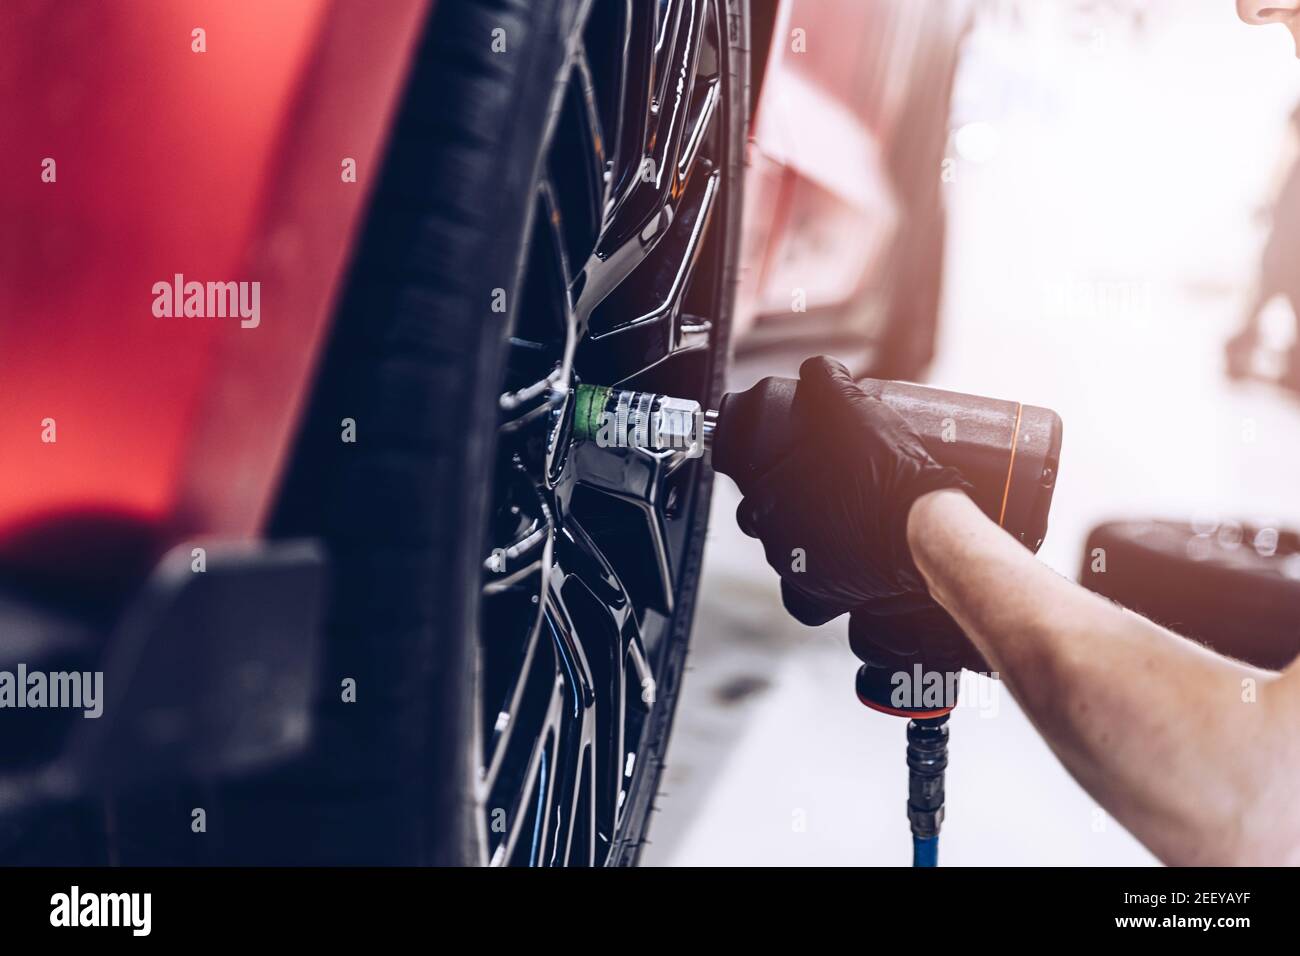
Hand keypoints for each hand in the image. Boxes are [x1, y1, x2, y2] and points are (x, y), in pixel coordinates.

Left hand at [734, 356, 971, 626]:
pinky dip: (818, 580)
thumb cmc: (887, 472)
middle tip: (818, 485)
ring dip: (800, 536)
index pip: (748, 481)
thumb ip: (828, 383)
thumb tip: (818, 370)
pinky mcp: (824, 598)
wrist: (924, 530)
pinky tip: (838, 560)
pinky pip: (806, 596)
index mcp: (768, 494)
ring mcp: (797, 570)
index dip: (767, 469)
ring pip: (783, 554)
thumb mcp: (854, 410)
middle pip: (760, 517)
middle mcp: (774, 537)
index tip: (790, 463)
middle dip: (781, 501)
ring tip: (835, 517)